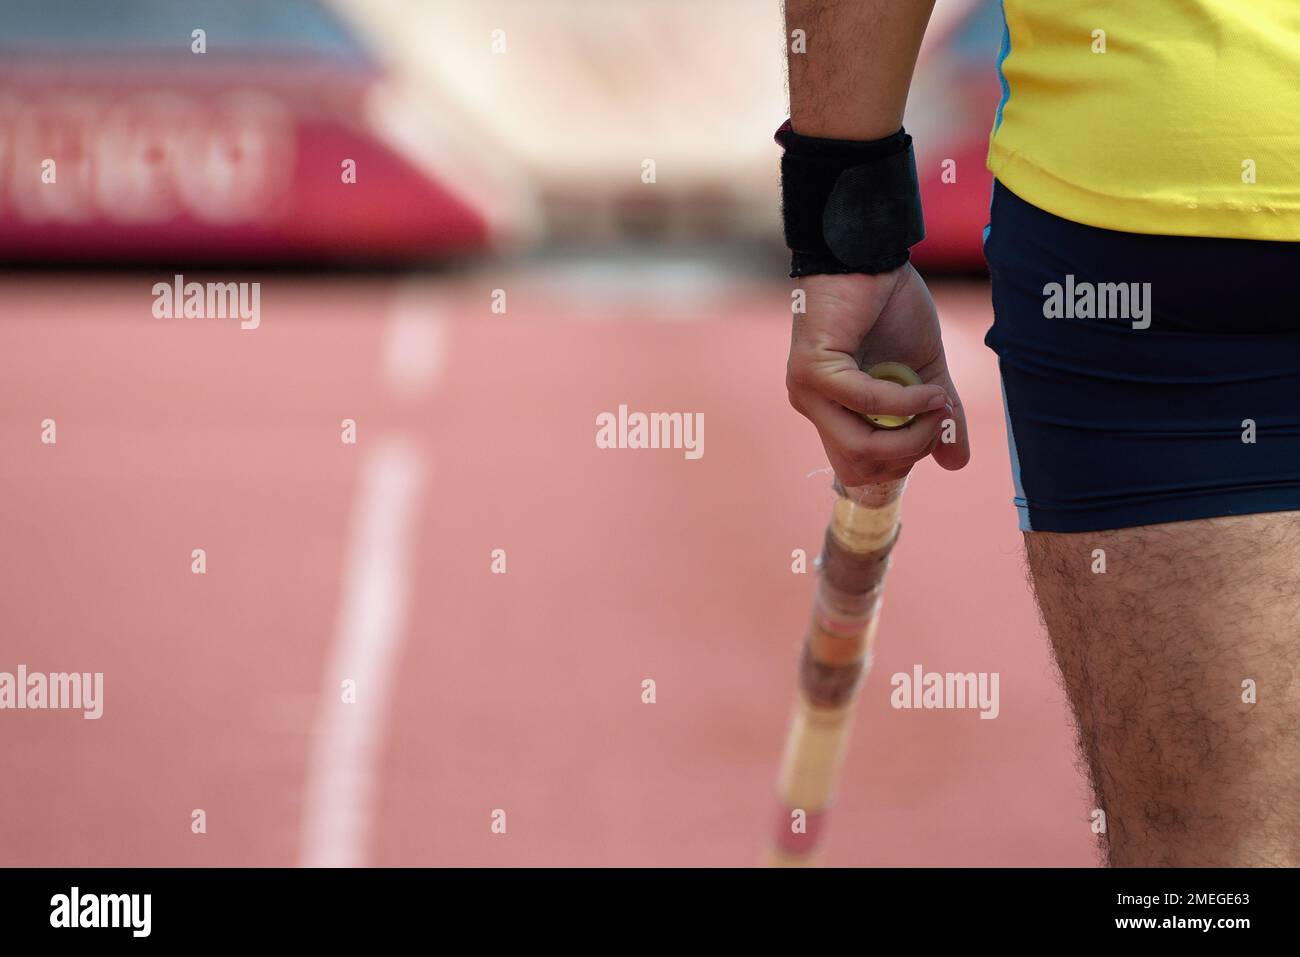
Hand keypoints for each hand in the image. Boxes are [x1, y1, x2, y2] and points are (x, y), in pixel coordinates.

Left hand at [785, 264, 970, 485]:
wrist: (871, 256)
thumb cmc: (890, 307)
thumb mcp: (925, 372)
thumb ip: (938, 417)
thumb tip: (956, 465)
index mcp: (835, 412)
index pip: (858, 470)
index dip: (901, 464)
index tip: (934, 433)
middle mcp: (815, 407)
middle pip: (859, 468)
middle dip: (910, 454)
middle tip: (939, 421)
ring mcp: (809, 391)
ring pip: (860, 447)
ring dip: (911, 434)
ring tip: (939, 405)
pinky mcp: (813, 370)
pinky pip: (864, 402)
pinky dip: (904, 401)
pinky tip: (929, 390)